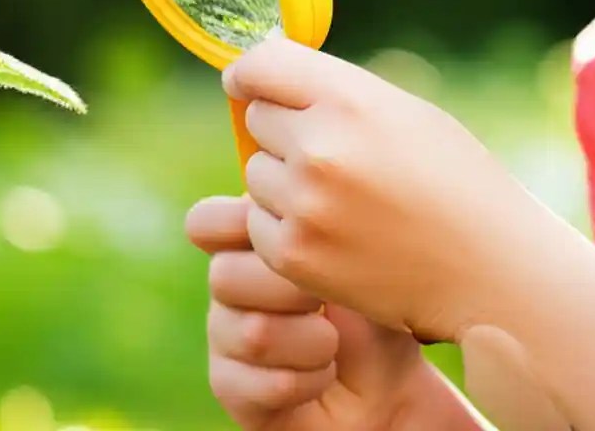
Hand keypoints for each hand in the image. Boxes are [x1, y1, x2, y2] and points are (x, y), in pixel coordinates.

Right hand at [187, 195, 441, 430]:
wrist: (389, 387)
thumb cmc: (375, 316)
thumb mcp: (364, 264)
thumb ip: (326, 231)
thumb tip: (304, 206)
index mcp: (248, 246)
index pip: (206, 223)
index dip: (232, 223)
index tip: (285, 231)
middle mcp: (228, 288)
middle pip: (223, 276)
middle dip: (291, 290)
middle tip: (327, 299)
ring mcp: (224, 338)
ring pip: (253, 334)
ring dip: (313, 342)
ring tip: (334, 345)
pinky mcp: (230, 388)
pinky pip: (259, 382)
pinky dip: (308, 381)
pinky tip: (324, 377)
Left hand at [222, 36, 561, 342]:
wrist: (490, 272)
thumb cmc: (454, 183)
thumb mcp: (406, 113)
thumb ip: (335, 91)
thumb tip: (260, 68)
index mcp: (350, 101)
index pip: (260, 66)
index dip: (250, 74)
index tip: (248, 84)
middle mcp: (320, 149)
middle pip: (256, 118)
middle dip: (283, 132)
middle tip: (335, 158)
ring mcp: (304, 205)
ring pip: (255, 173)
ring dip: (283, 184)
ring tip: (345, 202)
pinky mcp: (293, 254)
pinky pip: (257, 224)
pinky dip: (286, 230)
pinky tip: (337, 237)